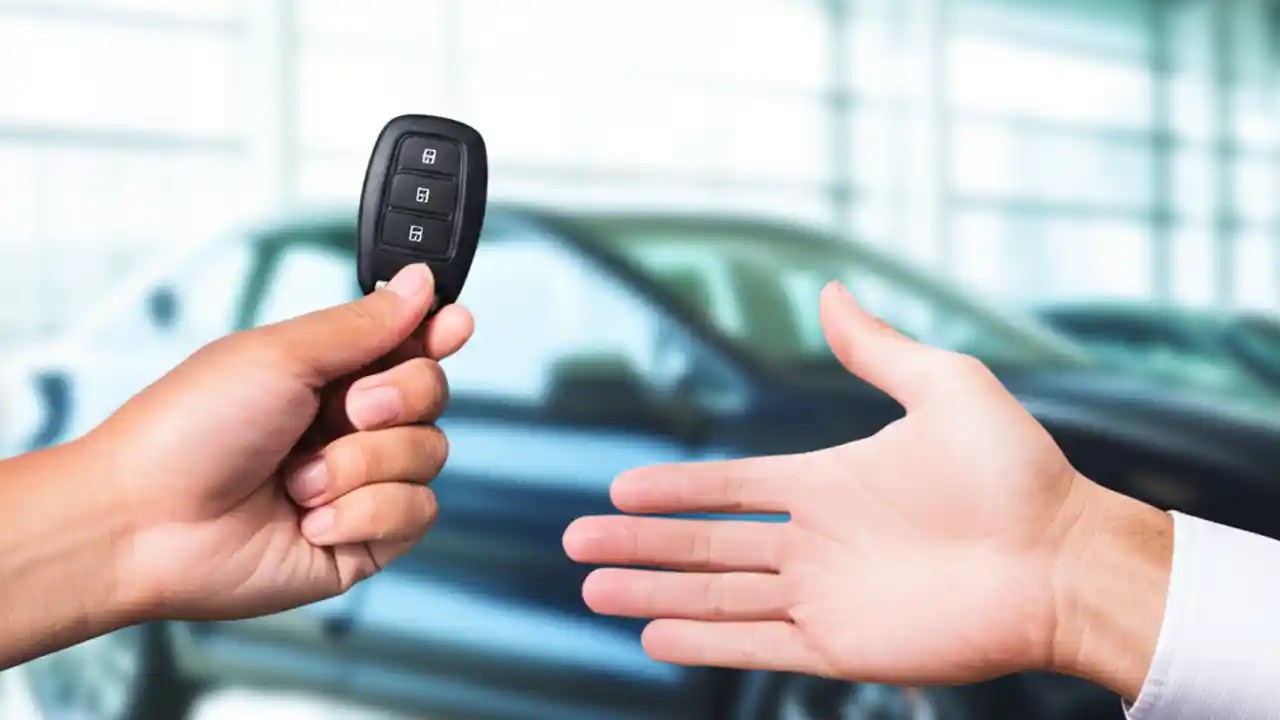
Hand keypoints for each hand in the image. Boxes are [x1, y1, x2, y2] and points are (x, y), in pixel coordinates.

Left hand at [89, 264, 472, 619]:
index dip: (439, 331)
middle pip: (433, 394)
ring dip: (363, 465)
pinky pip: (416, 513)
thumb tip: (420, 283)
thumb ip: (364, 324)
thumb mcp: (280, 355)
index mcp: (329, 373)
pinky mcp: (364, 540)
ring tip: (299, 480)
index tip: (453, 323)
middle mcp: (349, 426)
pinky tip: (311, 519)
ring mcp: (359, 484)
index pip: (409, 343)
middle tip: (347, 409)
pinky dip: (364, 513)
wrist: (145, 524)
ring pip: (430, 455)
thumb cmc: (187, 430)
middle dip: (396, 399)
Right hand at [564, 282, 1171, 696]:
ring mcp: (825, 596)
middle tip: (578, 541)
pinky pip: (758, 646)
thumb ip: (877, 348)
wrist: (1066, 559)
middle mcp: (816, 543)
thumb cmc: (1017, 474)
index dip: (674, 489)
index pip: (730, 488)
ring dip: (653, 593)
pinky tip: (655, 634)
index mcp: (829, 484)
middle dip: (639, 544)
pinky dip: (704, 643)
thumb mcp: (945, 388)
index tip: (618, 488)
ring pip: (717, 596)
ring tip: (593, 588)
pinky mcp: (843, 647)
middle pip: (705, 545)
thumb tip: (830, 291)